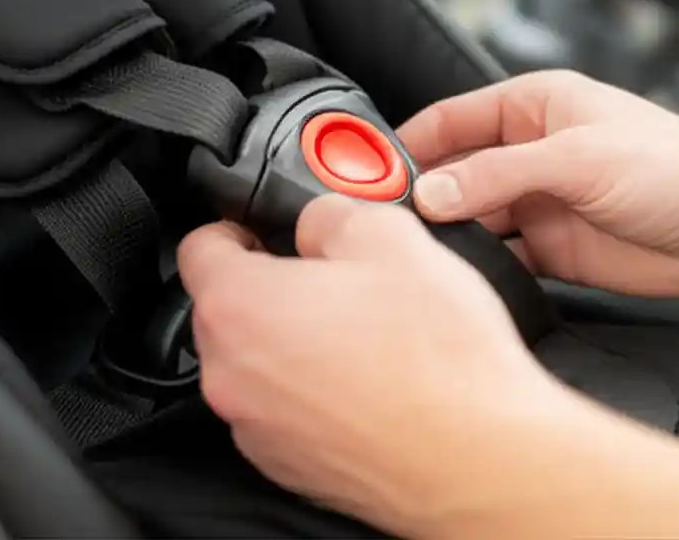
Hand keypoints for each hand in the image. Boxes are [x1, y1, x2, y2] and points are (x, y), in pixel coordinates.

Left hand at [178, 195, 578, 538]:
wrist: (478, 460)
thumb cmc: (437, 360)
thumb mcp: (390, 234)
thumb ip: (329, 212)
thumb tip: (314, 223)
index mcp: (239, 306)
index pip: (199, 247)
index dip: (235, 226)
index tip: (262, 230)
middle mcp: (230, 373)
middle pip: (227, 309)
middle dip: (272, 287)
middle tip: (335, 282)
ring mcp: (254, 426)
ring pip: (256, 362)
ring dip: (293, 343)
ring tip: (364, 336)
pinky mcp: (286, 465)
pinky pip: (282, 410)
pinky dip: (311, 391)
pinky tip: (369, 382)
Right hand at [399, 70, 678, 295]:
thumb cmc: (676, 165)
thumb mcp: (577, 158)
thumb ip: (496, 175)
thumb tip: (429, 195)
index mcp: (531, 107)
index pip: (447, 120)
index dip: (405, 145)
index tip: (364, 175)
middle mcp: (528, 153)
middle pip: (452, 173)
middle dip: (419, 197)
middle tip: (379, 227)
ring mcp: (539, 203)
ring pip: (471, 219)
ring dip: (446, 236)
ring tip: (410, 258)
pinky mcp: (553, 250)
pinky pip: (499, 258)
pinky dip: (477, 269)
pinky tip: (455, 281)